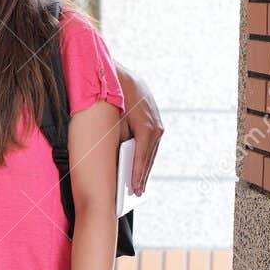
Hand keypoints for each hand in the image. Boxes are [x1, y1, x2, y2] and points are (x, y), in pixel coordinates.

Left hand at [118, 71, 163, 194]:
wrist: (120, 75)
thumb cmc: (112, 99)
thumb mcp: (112, 120)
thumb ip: (118, 140)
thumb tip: (118, 162)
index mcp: (146, 127)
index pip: (141, 156)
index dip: (137, 174)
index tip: (134, 189)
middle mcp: (156, 126)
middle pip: (149, 157)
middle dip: (142, 176)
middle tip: (137, 193)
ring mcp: (158, 123)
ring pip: (152, 151)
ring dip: (146, 168)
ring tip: (140, 186)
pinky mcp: (156, 121)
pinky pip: (151, 144)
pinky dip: (146, 156)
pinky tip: (141, 168)